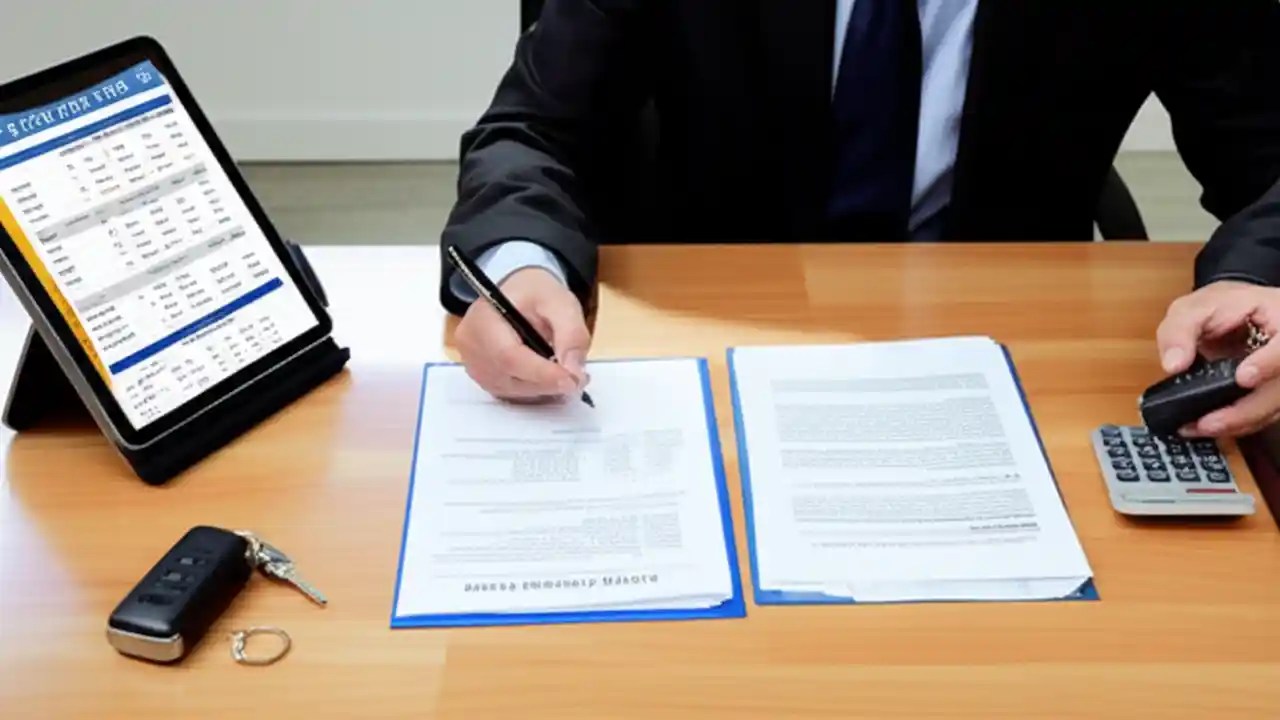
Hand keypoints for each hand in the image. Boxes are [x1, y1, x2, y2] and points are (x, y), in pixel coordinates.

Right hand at [455, 267, 590, 401]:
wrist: (518, 295)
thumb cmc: (536, 295)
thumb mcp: (561, 303)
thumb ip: (571, 334)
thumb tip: (574, 372)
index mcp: (483, 318)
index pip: (509, 356)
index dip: (542, 373)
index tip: (573, 380)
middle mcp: (471, 345)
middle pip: (510, 377)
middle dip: (549, 383)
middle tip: (578, 378)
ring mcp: (473, 365)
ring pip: (512, 390)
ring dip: (544, 389)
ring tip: (567, 374)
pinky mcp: (483, 377)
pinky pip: (511, 393)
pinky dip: (535, 391)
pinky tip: (550, 378)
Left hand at [1156, 280, 1279, 437]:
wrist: (1237, 315)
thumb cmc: (1220, 308)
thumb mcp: (1194, 308)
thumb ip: (1180, 331)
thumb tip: (1174, 365)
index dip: (1269, 363)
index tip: (1242, 378)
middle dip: (1244, 410)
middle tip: (1206, 422)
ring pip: (1274, 407)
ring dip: (1238, 423)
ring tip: (1197, 428)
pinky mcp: (1276, 392)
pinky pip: (1264, 414)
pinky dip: (1237, 424)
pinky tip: (1207, 427)